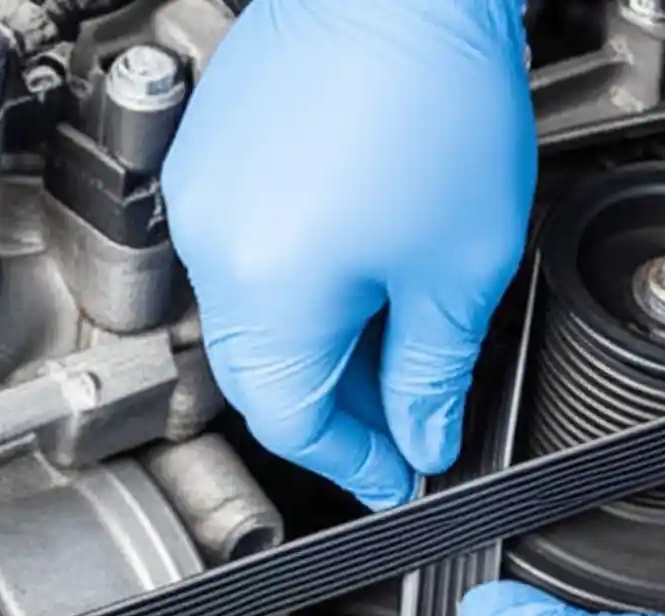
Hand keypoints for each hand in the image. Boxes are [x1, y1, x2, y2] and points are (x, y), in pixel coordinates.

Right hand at [163, 0, 535, 508]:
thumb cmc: (437, 95)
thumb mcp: (458, 269)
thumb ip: (430, 373)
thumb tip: (420, 436)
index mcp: (268, 291)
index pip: (295, 423)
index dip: (353, 460)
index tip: (396, 472)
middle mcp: (214, 248)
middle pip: (266, 375)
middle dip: (340, 410)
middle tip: (403, 418)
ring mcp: (207, 198)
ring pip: (257, 317)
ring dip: (322, 348)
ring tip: (394, 345)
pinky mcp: (218, 160)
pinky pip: (248, 256)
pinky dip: (303, 288)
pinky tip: (360, 277)